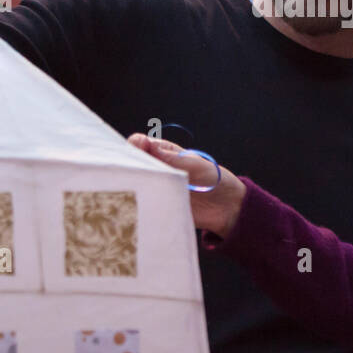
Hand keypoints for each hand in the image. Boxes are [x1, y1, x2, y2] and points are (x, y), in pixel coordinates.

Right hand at [126, 134, 246, 238]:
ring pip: (133, 185)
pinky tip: (135, 206)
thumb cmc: (213, 180)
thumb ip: (172, 158)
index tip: (136, 148)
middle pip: (131, 165)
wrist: (227, 208)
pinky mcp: (156, 206)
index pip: (140, 144)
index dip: (134, 145)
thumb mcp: (195, 165)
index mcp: (163, 152)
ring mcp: (154, 188)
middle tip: (129, 171)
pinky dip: (136, 205)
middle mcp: (155, 169)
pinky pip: (141, 205)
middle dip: (126, 166)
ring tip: (132, 189)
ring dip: (130, 186)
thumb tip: (148, 145)